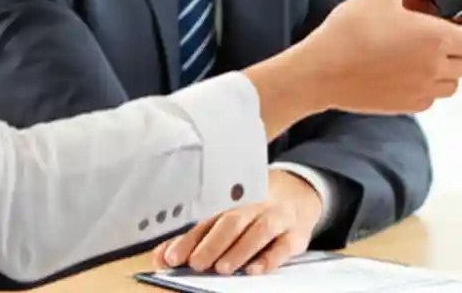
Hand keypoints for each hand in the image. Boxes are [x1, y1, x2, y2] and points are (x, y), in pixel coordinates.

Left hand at [152, 170, 321, 275]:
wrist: (301, 193)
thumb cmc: (256, 211)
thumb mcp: (227, 217)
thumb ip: (195, 238)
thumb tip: (160, 256)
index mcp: (233, 204)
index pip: (207, 221)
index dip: (188, 240)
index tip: (171, 258)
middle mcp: (254, 207)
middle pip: (232, 221)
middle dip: (212, 244)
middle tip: (196, 263)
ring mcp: (278, 218)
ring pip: (259, 230)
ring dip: (239, 250)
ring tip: (222, 268)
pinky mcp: (297, 234)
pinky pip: (285, 245)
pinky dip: (270, 258)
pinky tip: (255, 269)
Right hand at [292, 0, 461, 113]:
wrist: (320, 72)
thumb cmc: (350, 31)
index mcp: (435, 39)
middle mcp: (434, 68)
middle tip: (447, 31)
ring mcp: (421, 91)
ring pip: (452, 84)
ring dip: (448, 69)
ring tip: (428, 51)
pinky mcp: (405, 106)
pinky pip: (431, 98)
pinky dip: (428, 85)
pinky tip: (409, 69)